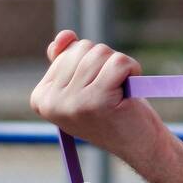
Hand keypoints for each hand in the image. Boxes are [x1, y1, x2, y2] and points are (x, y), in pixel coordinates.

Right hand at [29, 30, 157, 160]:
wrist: (141, 145)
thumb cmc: (114, 112)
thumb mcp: (85, 85)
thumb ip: (68, 60)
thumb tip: (64, 37)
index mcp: (41, 98)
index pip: (67, 52)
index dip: (91, 64)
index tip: (96, 92)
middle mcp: (51, 102)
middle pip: (83, 49)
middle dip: (105, 63)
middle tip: (111, 92)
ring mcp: (72, 103)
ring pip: (101, 53)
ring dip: (120, 67)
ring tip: (121, 93)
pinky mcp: (98, 102)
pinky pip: (119, 62)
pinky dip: (132, 69)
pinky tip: (131, 91)